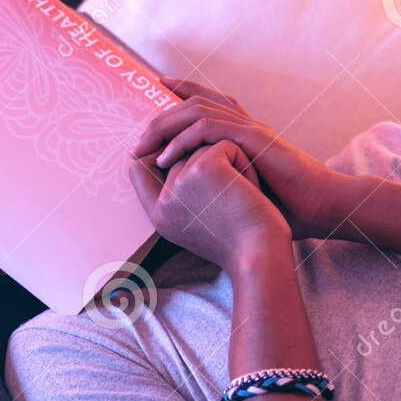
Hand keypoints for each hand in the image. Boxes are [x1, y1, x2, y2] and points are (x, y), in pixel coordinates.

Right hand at [130, 139, 290, 272]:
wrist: (262, 255)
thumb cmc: (242, 241)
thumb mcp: (200, 221)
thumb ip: (183, 194)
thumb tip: (179, 154)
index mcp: (158, 215)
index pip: (139, 169)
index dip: (160, 153)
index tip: (190, 156)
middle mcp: (164, 201)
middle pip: (179, 153)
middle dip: (210, 161)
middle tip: (233, 195)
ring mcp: (180, 183)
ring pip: (202, 146)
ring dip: (230, 162)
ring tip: (242, 194)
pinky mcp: (202, 168)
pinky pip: (224, 145)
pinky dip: (244, 161)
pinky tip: (250, 187)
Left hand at [133, 80, 348, 239]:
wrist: (324, 207)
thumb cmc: (291, 206)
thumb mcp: (249, 193)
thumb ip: (226, 186)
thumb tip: (196, 199)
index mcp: (245, 133)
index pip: (208, 103)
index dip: (180, 95)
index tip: (152, 102)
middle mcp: (246, 125)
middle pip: (196, 101)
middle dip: (161, 115)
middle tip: (138, 139)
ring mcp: (250, 129)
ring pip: (197, 111)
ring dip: (165, 126)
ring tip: (145, 147)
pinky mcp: (254, 140)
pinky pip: (210, 129)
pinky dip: (183, 140)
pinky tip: (168, 158)